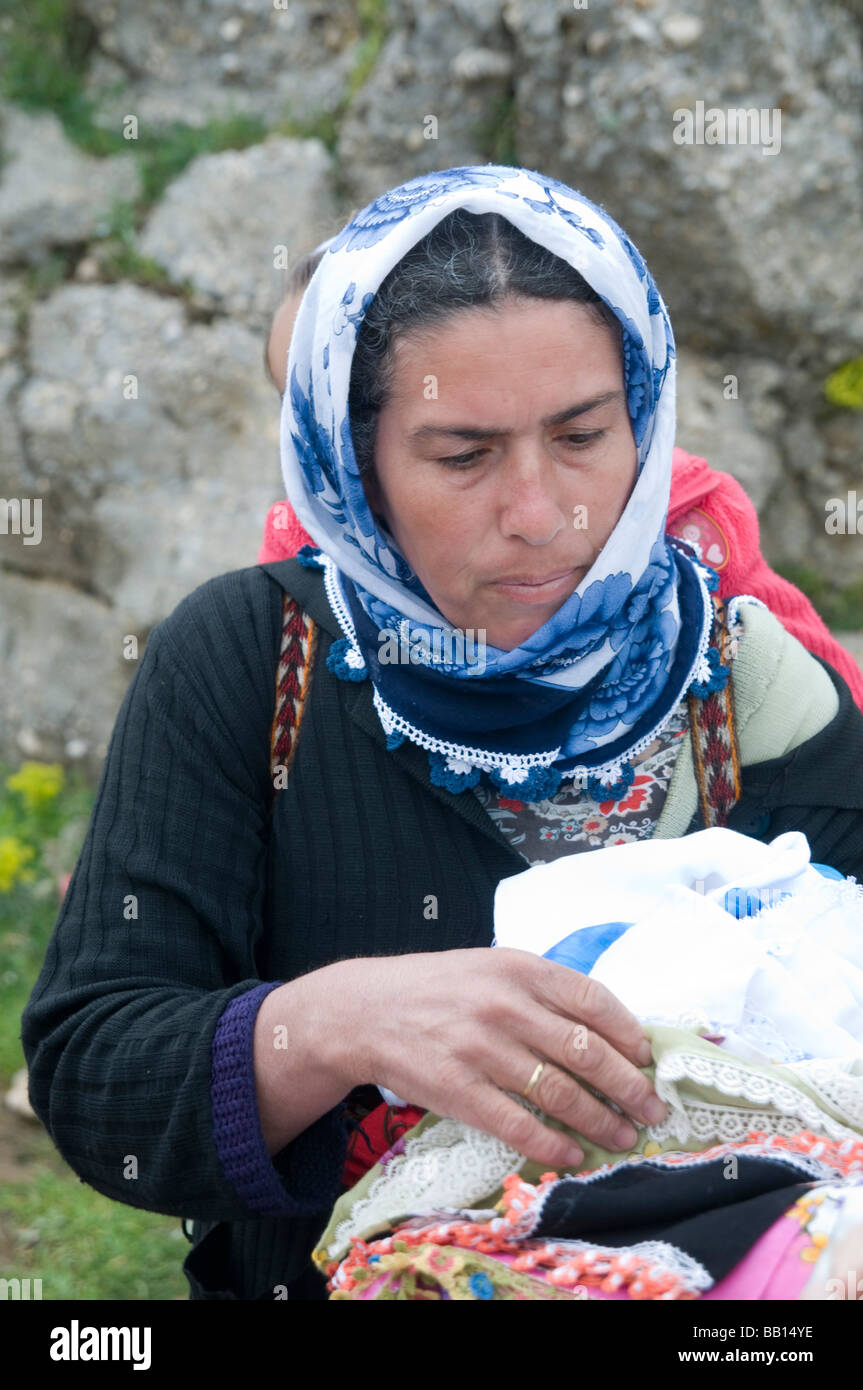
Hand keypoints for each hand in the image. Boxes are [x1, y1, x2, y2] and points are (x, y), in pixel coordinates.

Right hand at [325, 947, 667, 1170]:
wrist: (365, 1011)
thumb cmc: (438, 989)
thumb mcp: (491, 968)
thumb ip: (542, 991)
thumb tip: (606, 1031)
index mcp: (519, 968)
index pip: (593, 1000)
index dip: (629, 1034)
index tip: (649, 1059)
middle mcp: (504, 1005)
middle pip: (586, 1051)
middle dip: (629, 1086)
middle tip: (653, 1108)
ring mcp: (481, 1049)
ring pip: (560, 1093)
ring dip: (602, 1121)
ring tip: (624, 1136)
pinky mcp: (458, 1090)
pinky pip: (519, 1124)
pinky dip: (554, 1144)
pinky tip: (574, 1152)